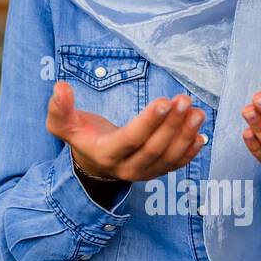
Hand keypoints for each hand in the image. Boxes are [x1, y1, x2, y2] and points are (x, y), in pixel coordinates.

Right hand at [46, 80, 205, 182]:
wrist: (95, 164)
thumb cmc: (83, 137)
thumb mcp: (63, 124)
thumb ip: (59, 108)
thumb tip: (60, 87)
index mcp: (106, 154)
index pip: (130, 139)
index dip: (149, 122)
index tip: (165, 101)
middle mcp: (127, 168)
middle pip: (154, 149)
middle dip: (172, 125)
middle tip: (185, 100)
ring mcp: (144, 173)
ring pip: (169, 158)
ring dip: (186, 135)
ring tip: (197, 112)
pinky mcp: (157, 173)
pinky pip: (177, 165)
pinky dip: (190, 150)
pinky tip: (200, 133)